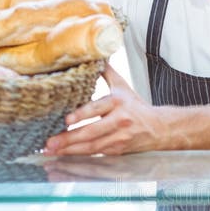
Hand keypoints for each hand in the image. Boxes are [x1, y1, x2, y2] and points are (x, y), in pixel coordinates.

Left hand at [43, 65, 166, 155]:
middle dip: (69, 138)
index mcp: (118, 102)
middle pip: (92, 131)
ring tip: (52, 151)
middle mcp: (119, 121)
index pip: (97, 108)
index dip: (82, 115)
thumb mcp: (123, 87)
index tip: (66, 120)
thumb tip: (94, 55)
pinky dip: (79, 156)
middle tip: (50, 142)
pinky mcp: (118, 150)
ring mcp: (119, 138)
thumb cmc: (137, 106)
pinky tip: (64, 155)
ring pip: (92, 146)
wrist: (159, 128)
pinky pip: (96, 153)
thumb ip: (106, 73)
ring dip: (70, 150)